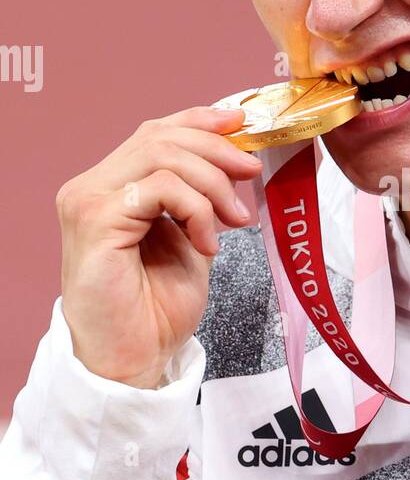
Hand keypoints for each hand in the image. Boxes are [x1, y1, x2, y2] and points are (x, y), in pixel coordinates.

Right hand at [56, 105, 261, 387]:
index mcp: (111, 186)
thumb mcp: (189, 239)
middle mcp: (91, 187)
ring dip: (213, 184)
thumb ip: (200, 199)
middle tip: (252, 174)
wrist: (134, 359)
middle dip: (217, 151)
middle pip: (160, 137)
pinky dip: (196, 210)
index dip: (201, 121)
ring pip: (162, 156)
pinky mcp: (96, 221)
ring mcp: (89, 202)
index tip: (242, 126)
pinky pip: (160, 189)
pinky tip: (206, 244)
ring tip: (235, 220)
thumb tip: (238, 161)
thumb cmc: (156, 309)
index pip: (155, 132)